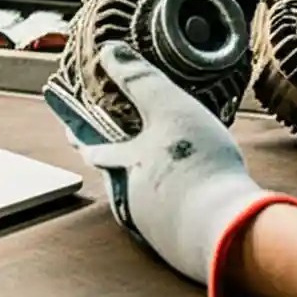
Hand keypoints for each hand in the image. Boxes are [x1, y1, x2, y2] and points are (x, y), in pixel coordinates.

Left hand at [43, 41, 296, 296]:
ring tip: (154, 175)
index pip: (94, 146)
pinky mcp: (180, 246)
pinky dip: (176, 208)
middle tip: (103, 152)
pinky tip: (192, 203)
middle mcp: (132, 199)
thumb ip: (141, 79)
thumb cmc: (197, 165)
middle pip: (116, 179)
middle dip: (112, 165)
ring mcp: (155, 227)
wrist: (228, 231)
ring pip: (143, 201)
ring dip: (147, 187)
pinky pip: (172, 221)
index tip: (68, 129)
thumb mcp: (171, 109)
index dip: (80, 133)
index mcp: (125, 164)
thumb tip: (109, 50)